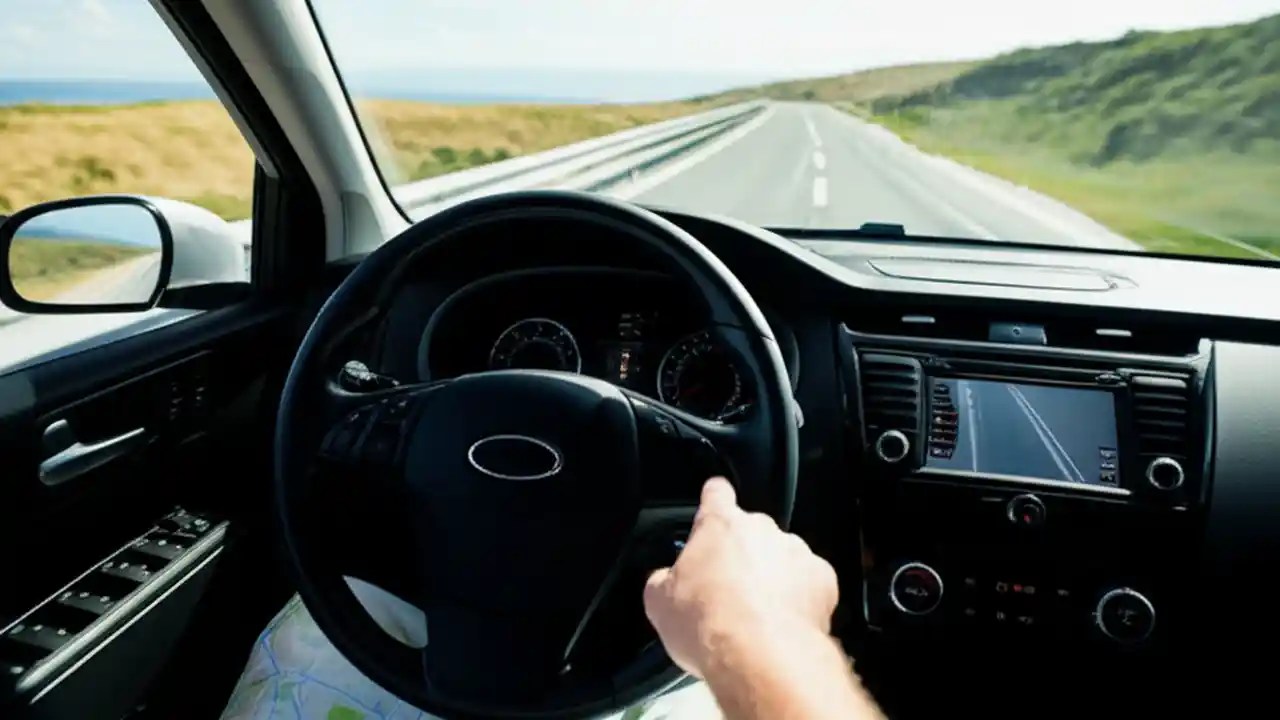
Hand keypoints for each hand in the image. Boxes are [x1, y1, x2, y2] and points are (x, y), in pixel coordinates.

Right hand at [643, 477, 838, 678]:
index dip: (713, 499)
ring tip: (755, 615)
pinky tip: (781, 623)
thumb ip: (662, 579)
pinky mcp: (822, 579)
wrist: (762, 655)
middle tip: (726, 591)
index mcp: (719, 525)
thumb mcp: (659, 603)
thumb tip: (663, 581)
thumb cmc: (710, 624)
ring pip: (781, 557)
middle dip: (740, 555)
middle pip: (750, 532)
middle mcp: (761, 530)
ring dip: (770, 577)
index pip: (716, 493)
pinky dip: (798, 598)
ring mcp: (795, 552)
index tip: (713, 504)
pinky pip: (809, 582)